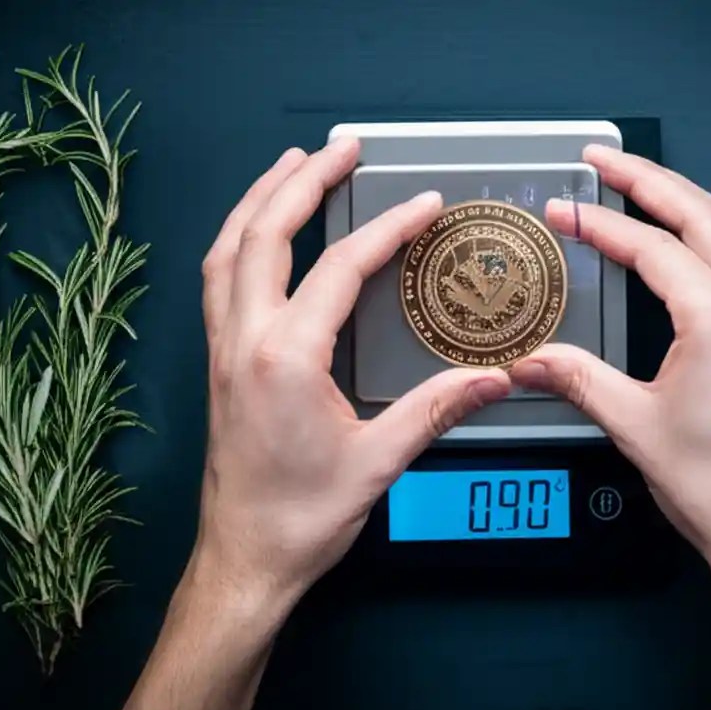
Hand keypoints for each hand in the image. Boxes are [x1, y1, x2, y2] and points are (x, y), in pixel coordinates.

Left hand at [196, 138, 510, 602]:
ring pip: (228, 250)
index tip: (422, 204)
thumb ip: (437, 409)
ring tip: (291, 166)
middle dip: (303, 180)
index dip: (387, 229)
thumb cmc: (300, 519)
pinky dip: (238, 239)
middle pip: (265, 234)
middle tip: (342, 149)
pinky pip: (218, 280)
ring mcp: (223, 351)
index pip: (339, 268)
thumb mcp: (380, 462)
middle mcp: (244, 343)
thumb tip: (492, 378)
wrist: (244, 560)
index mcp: (285, 359)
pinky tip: (256, 234)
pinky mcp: (218, 365)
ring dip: (259, 200)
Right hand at [511, 144, 710, 594]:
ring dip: (686, 198)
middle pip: (700, 214)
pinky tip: (694, 234)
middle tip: (601, 157)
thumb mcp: (633, 425)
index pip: (652, 246)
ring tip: (643, 181)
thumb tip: (528, 358)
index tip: (563, 209)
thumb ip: (578, 378)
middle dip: (647, 179)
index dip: (600, 223)